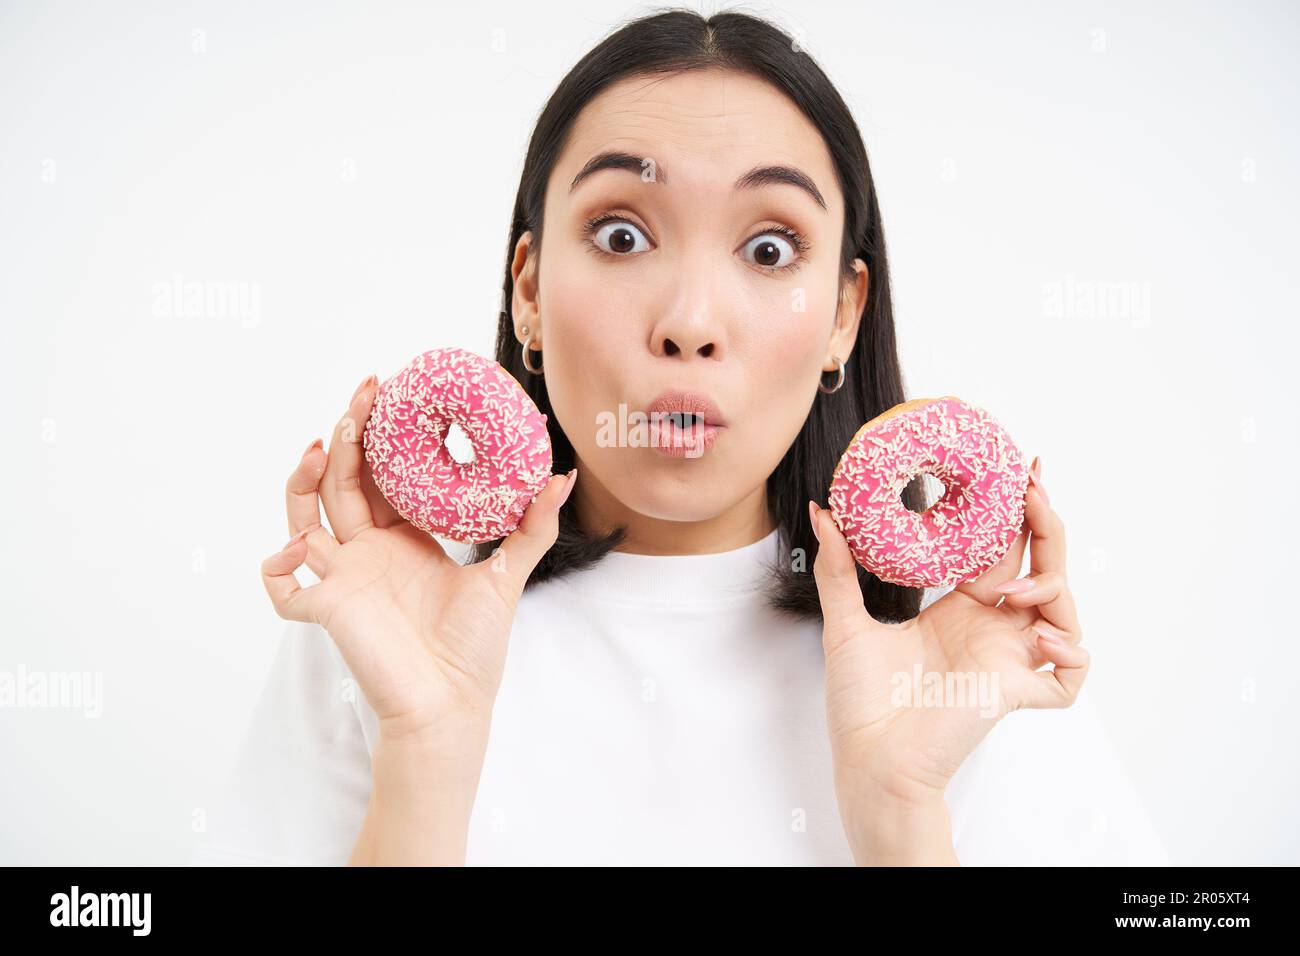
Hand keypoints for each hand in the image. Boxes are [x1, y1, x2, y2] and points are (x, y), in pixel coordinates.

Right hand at [260, 374, 576, 747]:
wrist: (452, 704)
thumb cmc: (474, 647)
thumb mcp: (507, 574)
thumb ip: (532, 525)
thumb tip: (563, 476)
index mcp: (403, 538)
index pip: (381, 475)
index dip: (379, 435)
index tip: (388, 391)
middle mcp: (367, 552)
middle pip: (342, 482)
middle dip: (347, 436)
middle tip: (363, 395)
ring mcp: (342, 578)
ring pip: (303, 518)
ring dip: (303, 482)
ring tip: (321, 445)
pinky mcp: (326, 610)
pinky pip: (283, 588)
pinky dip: (276, 569)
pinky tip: (293, 549)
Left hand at [809, 457, 1086, 860]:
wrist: (867, 759)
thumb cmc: (860, 701)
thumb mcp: (846, 622)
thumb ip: (838, 567)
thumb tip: (823, 511)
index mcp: (960, 610)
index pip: (1002, 550)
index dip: (1015, 512)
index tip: (1019, 470)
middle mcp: (991, 631)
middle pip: (1041, 567)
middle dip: (1045, 526)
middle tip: (1033, 487)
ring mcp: (1007, 662)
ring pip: (1064, 614)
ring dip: (1051, 588)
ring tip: (1012, 589)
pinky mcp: (1013, 694)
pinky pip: (1068, 677)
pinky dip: (1069, 655)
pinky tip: (1042, 639)